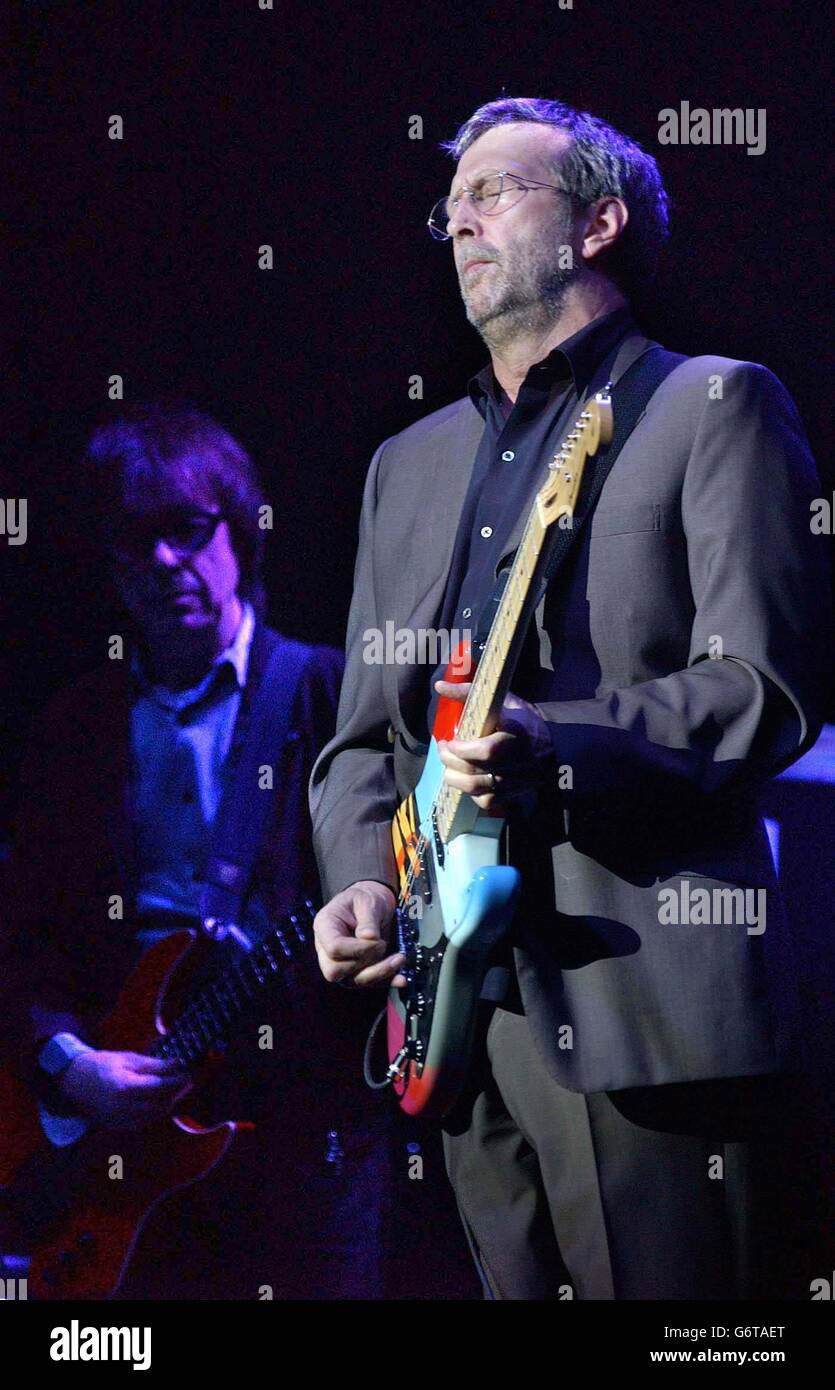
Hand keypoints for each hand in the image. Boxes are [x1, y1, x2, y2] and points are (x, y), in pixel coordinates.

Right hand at [56, 1050, 192, 1130]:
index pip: (161, 1088)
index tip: (188, 1074)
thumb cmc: (101, 1065)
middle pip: (160, 1105)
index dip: (178, 1082)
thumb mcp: (128, 1059)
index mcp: (126, 1088)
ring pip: (153, 1116)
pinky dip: (153, 1113)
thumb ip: (154, 1065)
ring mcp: (119, 1120)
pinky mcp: (117, 1126)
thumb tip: (178, 1063)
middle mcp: (123, 1109)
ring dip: (166, 1104)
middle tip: (184, 1082)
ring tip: (173, 1090)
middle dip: (175, 1094)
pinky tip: (157, 1101)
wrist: (74, 1081)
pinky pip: (142, 1122)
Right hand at [314, 880, 406, 989]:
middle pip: (335, 971)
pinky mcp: (355, 971)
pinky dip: (387, 981)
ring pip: (354, 980)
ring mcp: (340, 963)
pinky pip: (369, 983)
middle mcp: (326, 949)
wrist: (370, 904)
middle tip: (383, 945)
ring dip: (380, 973)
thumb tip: (370, 938)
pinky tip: (401, 979)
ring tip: (400, 959)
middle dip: (365, 962)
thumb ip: (368, 919)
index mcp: (324, 927)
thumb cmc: (363, 899)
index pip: (334, 949)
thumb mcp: (366, 901)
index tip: (376, 939)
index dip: (357, 949)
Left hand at [435, 679, 553, 812]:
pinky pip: (485, 801)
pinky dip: (471, 793)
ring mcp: (513, 782)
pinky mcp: (512, 794)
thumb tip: (439, 686)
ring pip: (475, 789)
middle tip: (445, 750)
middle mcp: (515, 764)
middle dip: (450, 761)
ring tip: (451, 765)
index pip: (485, 751)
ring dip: (455, 778)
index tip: (450, 740)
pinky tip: (468, 778)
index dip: (461, 749)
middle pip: (473, 772)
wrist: (555, 744)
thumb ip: (467, 692)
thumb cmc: (524, 719)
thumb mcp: (500, 700)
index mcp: (514, 738)